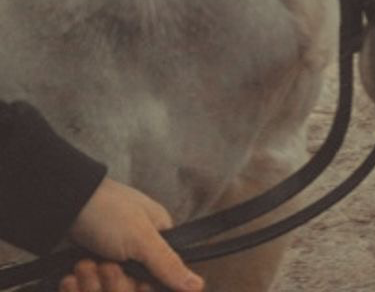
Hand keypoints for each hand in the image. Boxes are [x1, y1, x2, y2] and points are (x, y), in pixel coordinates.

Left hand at [59, 177, 203, 291]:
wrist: (64, 203)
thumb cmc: (108, 212)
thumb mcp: (142, 238)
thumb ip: (168, 264)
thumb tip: (199, 286)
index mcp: (156, 241)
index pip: (153, 281)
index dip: (138, 286)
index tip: (128, 278)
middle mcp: (134, 253)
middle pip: (127, 288)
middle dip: (110, 282)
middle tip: (102, 264)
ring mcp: (107, 260)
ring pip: (102, 291)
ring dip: (89, 283)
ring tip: (82, 265)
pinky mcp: (84, 269)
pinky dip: (75, 288)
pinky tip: (70, 278)